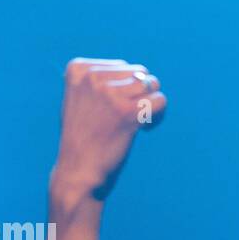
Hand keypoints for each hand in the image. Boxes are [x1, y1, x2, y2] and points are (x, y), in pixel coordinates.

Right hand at [51, 58, 166, 200]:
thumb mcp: (82, 100)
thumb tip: (142, 74)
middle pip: (140, 74)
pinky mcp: (126, 112)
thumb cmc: (84, 139)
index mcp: (78, 69)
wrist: (78, 172)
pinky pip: (160, 101)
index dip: (128, 89)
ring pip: (152, 85)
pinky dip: (159, 116)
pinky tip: (144, 129)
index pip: (123, 67)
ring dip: (151, 105)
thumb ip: (103, 82)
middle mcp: (92, 77)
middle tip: (129, 119)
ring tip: (137, 123)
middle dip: (141, 95)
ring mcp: (109, 93)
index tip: (116, 109)